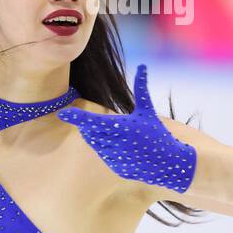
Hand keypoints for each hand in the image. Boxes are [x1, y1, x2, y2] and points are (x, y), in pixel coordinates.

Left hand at [56, 63, 196, 193]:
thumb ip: (141, 89)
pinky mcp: (115, 167)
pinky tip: (123, 149)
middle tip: (105, 124)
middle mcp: (116, 143)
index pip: (93, 121)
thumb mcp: (148, 111)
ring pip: (94, 143)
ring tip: (117, 136)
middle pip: (90, 132)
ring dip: (99, 137)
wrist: (169, 163)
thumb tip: (142, 66)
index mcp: (123, 127)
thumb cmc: (157, 133)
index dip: (77, 117)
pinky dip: (107, 149)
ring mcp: (115, 156)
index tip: (63, 113)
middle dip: (91, 126)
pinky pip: (103, 155)